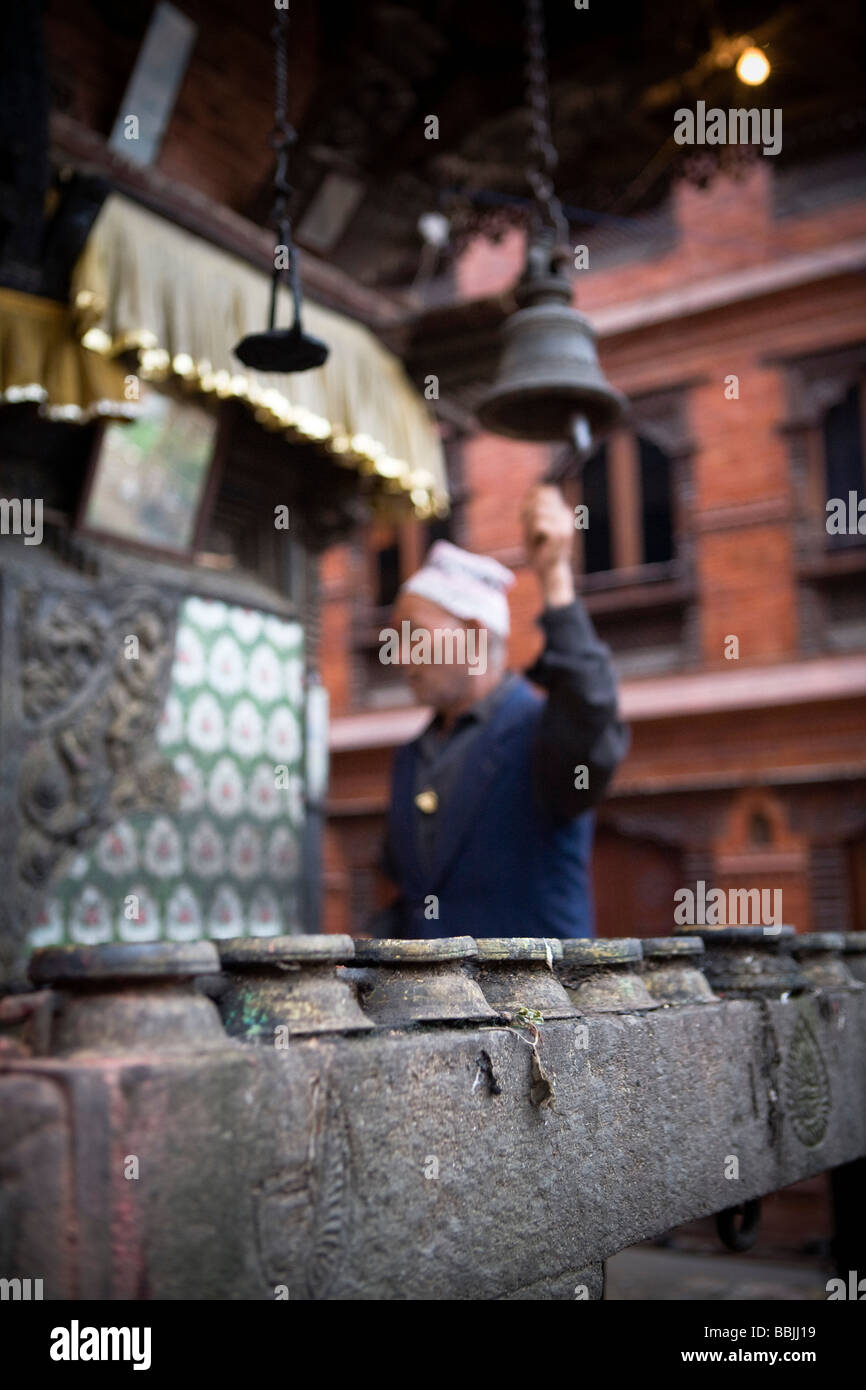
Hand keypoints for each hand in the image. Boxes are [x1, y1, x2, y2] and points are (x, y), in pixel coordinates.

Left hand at [521, 484, 574, 605]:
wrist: (549, 572)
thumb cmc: (539, 550)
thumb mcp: (532, 525)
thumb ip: (533, 507)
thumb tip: (535, 488)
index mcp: (562, 510)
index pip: (544, 490)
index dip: (530, 500)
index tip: (526, 517)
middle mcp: (566, 514)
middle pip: (539, 498)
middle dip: (528, 513)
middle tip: (530, 530)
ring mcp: (564, 523)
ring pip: (537, 512)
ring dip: (530, 526)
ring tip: (536, 538)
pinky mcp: (560, 533)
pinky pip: (538, 524)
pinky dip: (533, 534)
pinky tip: (539, 543)